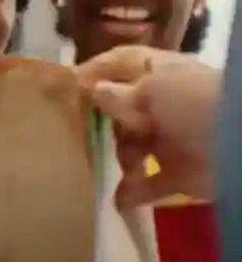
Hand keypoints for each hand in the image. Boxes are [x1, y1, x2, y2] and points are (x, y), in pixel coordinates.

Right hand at [75, 45, 219, 204]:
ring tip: (113, 166)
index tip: (65, 87)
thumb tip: (95, 92)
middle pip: (121, 109)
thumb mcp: (154, 90)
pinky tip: (115, 198)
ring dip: (119, 157)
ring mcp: (171, 139)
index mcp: (162, 73)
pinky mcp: (179, 173)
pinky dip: (131, 192)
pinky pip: (147, 184)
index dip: (94, 70)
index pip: (122, 62)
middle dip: (101, 121)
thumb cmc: (196, 106)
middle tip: (74, 132)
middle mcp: (164, 104)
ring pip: (131, 147)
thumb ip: (119, 94)